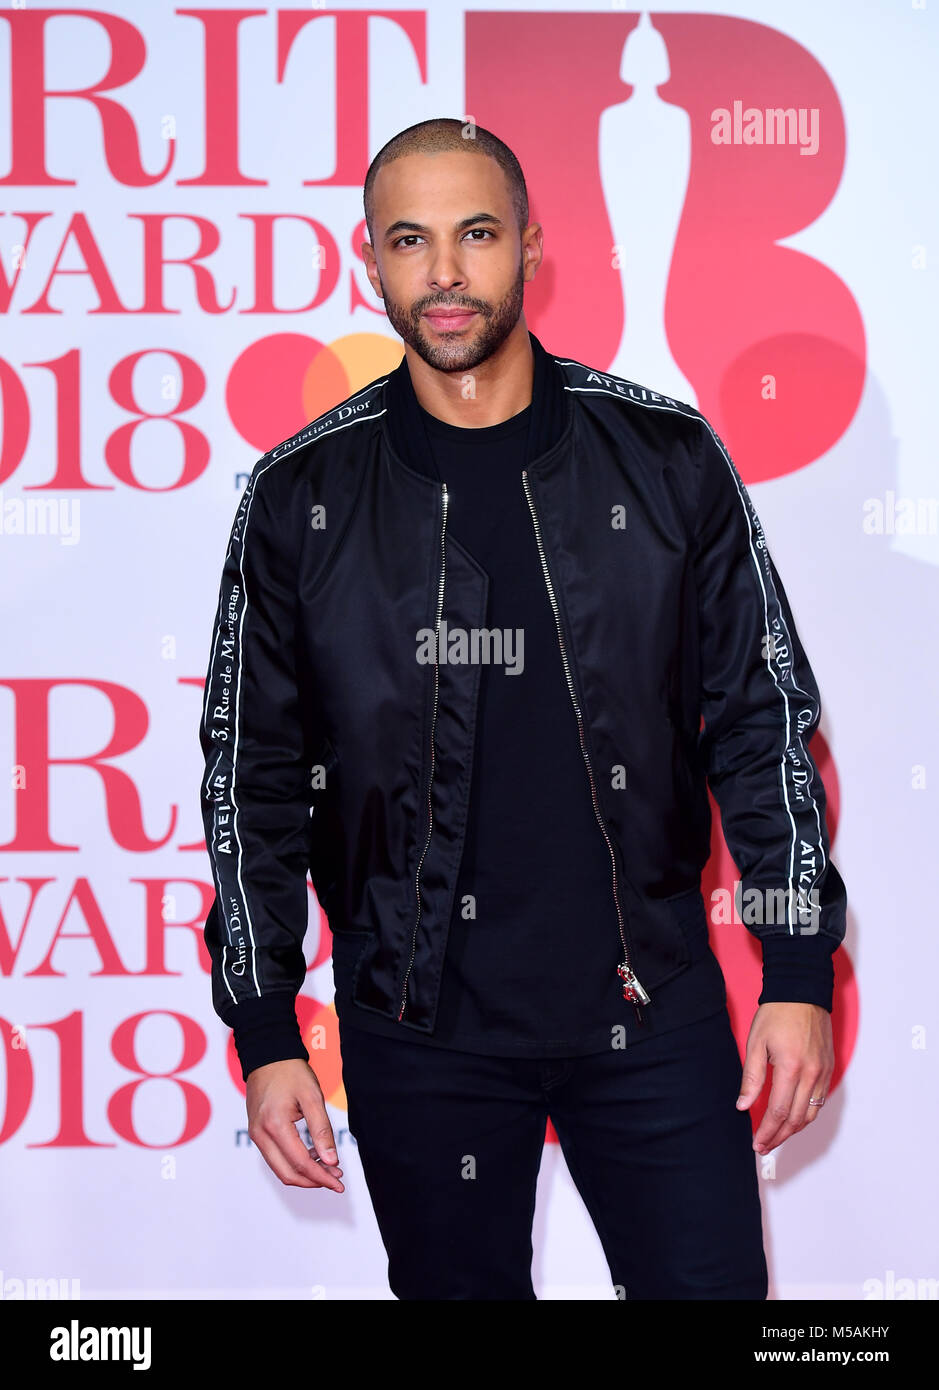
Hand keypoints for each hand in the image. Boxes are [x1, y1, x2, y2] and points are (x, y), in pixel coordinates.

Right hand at [246, 1058, 344, 1191]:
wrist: (268, 1056)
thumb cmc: (291, 1072)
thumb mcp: (312, 1097)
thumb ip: (322, 1130)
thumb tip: (331, 1161)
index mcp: (274, 1125)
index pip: (300, 1163)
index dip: (322, 1177)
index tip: (339, 1183)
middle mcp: (260, 1134)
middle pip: (287, 1173)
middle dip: (314, 1180)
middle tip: (336, 1178)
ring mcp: (256, 1134)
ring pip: (280, 1168)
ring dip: (304, 1174)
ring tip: (329, 1168)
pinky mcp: (257, 1132)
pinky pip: (275, 1157)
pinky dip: (294, 1162)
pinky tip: (314, 1155)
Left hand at [736, 1002, 833, 1154]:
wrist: (802, 992)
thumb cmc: (777, 1014)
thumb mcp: (756, 1043)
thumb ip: (751, 1077)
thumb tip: (743, 1106)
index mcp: (791, 1068)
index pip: (778, 1112)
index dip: (767, 1132)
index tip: (757, 1143)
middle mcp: (811, 1074)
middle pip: (796, 1119)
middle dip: (779, 1137)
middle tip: (764, 1147)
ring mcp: (823, 1072)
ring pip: (811, 1114)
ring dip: (794, 1130)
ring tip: (777, 1138)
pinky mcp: (829, 1068)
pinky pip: (819, 1101)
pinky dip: (806, 1115)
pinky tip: (793, 1119)